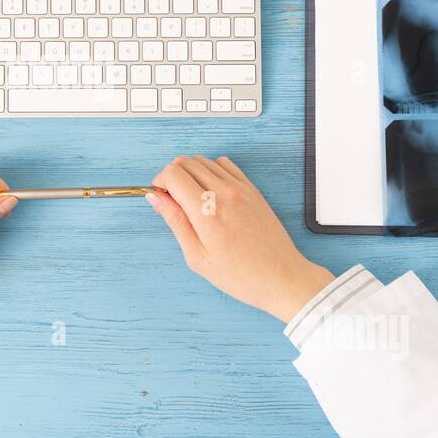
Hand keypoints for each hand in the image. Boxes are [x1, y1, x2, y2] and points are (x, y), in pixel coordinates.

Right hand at [147, 156, 333, 322]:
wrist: (281, 277)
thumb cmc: (241, 275)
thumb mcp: (198, 257)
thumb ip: (175, 221)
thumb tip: (156, 199)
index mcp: (207, 212)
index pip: (172, 174)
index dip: (159, 183)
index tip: (160, 199)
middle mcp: (224, 193)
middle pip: (185, 162)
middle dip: (172, 177)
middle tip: (173, 201)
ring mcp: (241, 188)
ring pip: (203, 160)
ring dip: (190, 173)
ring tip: (192, 200)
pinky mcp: (252, 189)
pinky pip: (225, 164)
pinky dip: (211, 171)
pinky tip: (211, 193)